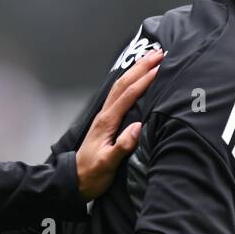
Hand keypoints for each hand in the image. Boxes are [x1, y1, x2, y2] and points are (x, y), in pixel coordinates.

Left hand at [75, 49, 162, 200]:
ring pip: (121, 87)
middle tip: (159, 53)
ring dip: (135, 70)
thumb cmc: (91, 175)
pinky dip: (130, 82)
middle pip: (123, 84)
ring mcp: (105, 117)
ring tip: (151, 58)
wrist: (74, 181)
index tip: (160, 68)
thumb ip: (121, 147)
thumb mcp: (106, 164)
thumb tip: (137, 127)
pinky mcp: (107, 121)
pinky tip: (137, 79)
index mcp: (107, 122)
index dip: (144, 80)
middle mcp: (105, 115)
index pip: (128, 96)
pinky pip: (120, 95)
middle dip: (141, 67)